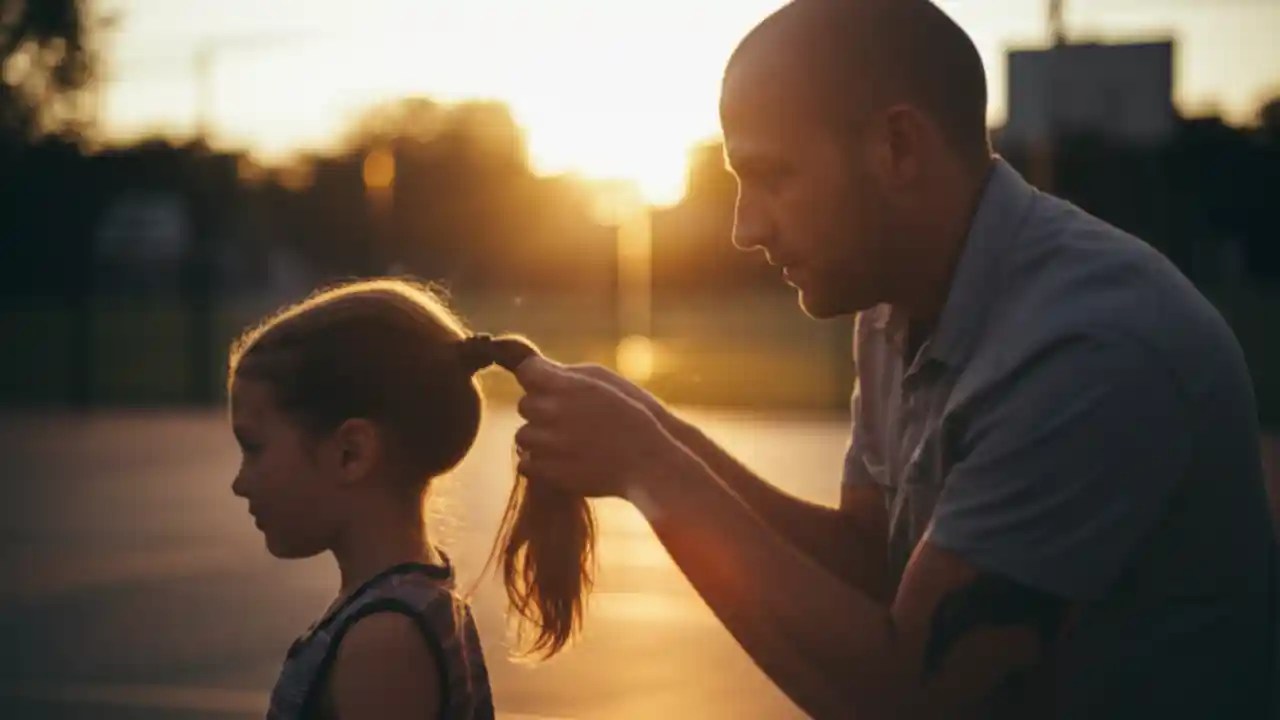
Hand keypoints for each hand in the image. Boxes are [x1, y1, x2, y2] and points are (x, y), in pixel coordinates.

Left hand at [513, 357, 683, 498]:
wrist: (648, 463)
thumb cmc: (633, 418)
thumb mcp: (606, 383)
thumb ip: (568, 376)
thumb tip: (542, 371)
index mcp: (566, 386)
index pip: (526, 371)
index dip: (536, 377)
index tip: (546, 384)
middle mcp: (550, 412)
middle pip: (524, 404)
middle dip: (541, 410)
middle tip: (568, 419)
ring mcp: (547, 443)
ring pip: (522, 436)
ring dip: (539, 439)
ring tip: (568, 443)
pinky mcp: (548, 471)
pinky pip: (525, 463)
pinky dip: (539, 463)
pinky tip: (562, 461)